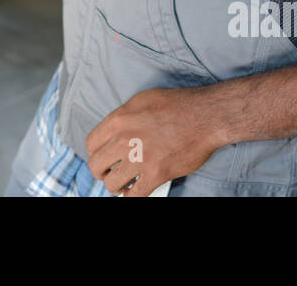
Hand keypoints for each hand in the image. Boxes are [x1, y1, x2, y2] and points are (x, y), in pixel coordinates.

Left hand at [85, 86, 220, 195]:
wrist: (205, 116)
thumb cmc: (177, 104)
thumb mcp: (142, 100)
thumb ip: (123, 116)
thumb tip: (113, 131)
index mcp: (118, 120)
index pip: (91, 144)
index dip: (95, 153)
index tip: (104, 158)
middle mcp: (123, 139)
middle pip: (95, 166)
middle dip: (102, 172)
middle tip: (112, 173)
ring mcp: (139, 158)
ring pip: (111, 184)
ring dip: (117, 187)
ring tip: (125, 183)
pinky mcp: (156, 173)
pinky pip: (134, 196)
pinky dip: (133, 196)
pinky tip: (138, 190)